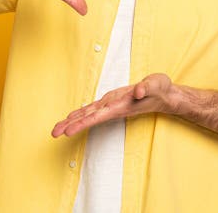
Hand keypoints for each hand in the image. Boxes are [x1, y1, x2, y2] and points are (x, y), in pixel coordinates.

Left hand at [51, 73, 179, 137]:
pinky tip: (72, 117)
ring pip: (88, 115)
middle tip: (54, 133)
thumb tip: (138, 91)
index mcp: (120, 106)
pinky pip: (92, 109)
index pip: (97, 117)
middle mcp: (112, 108)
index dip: (82, 124)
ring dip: (72, 121)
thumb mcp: (156, 84)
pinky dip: (80, 113)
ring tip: (57, 129)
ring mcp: (111, 106)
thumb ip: (147, 88)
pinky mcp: (111, 101)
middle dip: (71, 125)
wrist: (164, 95)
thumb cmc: (160, 89)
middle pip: (88, 118)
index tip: (68, 131)